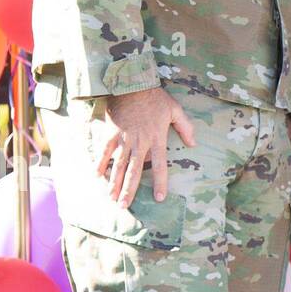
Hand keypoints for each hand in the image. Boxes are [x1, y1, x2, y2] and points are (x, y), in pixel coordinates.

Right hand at [100, 87, 196, 207]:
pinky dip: (100, 164)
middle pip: (134, 171)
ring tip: (111, 198)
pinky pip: (104, 152)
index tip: (160, 198)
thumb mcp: (175, 110)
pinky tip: (97, 177)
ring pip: (118, 165)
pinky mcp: (111, 133)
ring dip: (113, 183)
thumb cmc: (155, 98)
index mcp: (157, 138)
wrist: (132, 84)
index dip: (161, 183)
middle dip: (129, 190)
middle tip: (124, 207)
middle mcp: (139, 142)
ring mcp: (124, 139)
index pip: (160, 165)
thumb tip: (193, 144)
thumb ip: (185, 127)